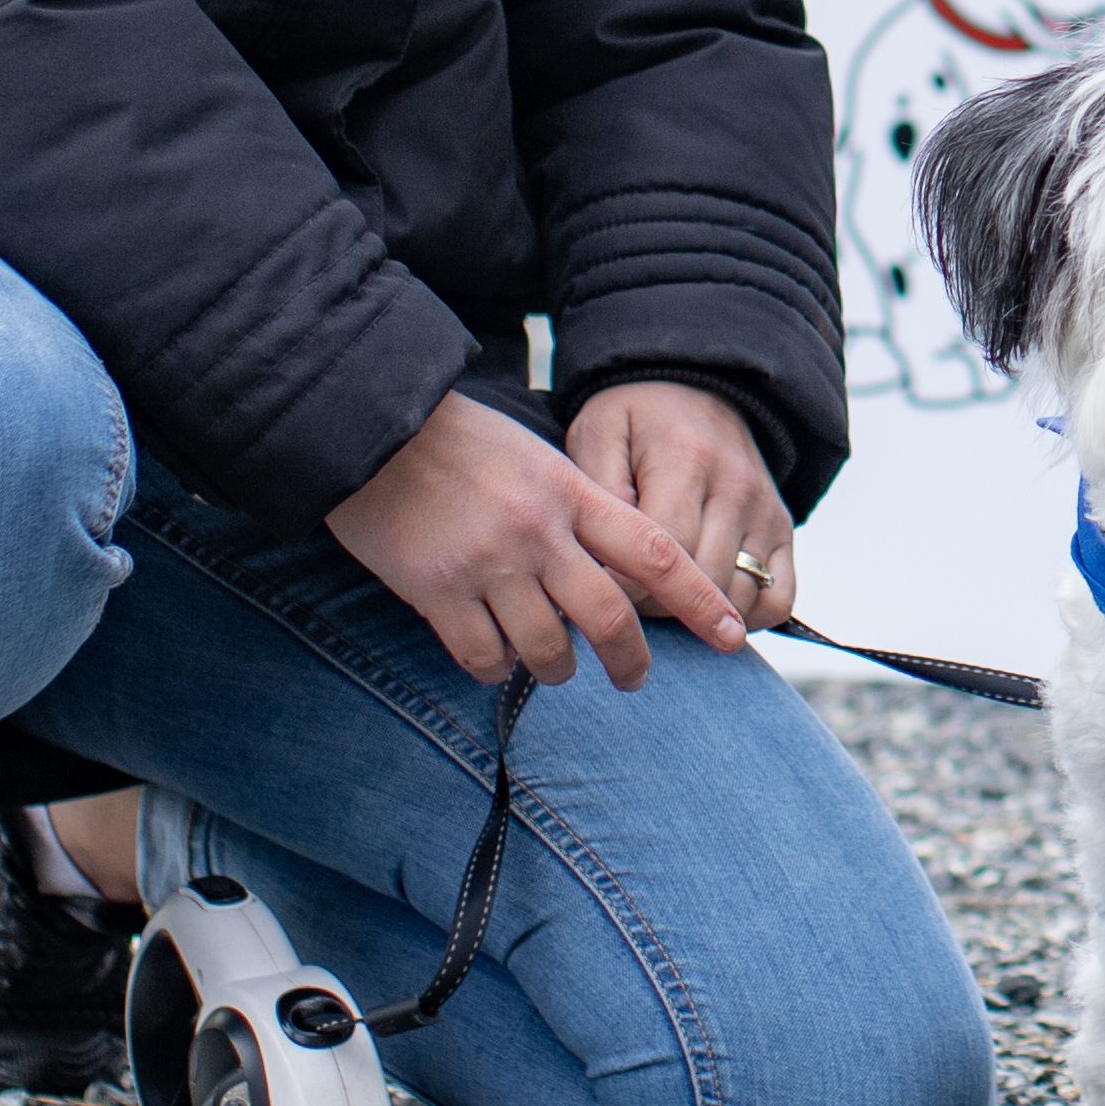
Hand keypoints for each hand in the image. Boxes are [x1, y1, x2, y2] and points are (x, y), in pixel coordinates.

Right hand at [329, 392, 743, 690]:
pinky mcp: (435, 591)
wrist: (370, 426)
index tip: (733, 636)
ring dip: (557, 670)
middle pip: (609, 617)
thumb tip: (612, 575)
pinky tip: (494, 657)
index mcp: (572, 492)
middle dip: (630, 660)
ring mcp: (487, 564)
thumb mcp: (535, 458)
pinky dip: (494, 667)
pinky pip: (483, 656)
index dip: (701, 601)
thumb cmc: (457, 440)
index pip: (656, 554)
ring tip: (555, 668)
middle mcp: (539, 531)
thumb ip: (576, 510)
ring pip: (547, 648)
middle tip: (635, 679)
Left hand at [574, 377, 795, 631]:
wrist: (696, 388)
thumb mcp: (599, 434)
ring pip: (739, 599)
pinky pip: (778, 599)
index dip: (627, 588)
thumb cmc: (636, 419)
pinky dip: (745, 618)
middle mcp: (737, 488)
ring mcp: (766, 512)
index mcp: (687, 460)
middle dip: (655, 606)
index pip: (664, 553)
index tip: (598, 593)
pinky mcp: (783, 531)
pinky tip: (709, 607)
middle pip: (702, 582)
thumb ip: (598, 492)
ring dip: (697, 617)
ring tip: (661, 599)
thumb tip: (602, 560)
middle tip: (624, 597)